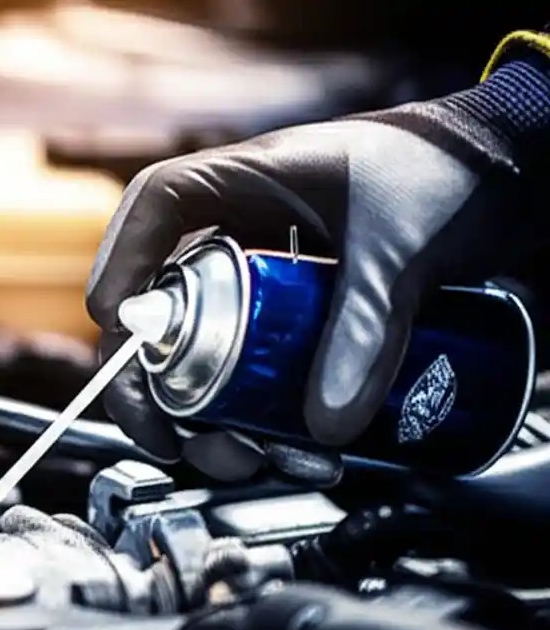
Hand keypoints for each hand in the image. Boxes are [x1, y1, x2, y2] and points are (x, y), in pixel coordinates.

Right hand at [85, 56, 546, 481]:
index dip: (122, 266)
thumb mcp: (399, 248)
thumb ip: (365, 328)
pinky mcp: (298, 312)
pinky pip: (258, 364)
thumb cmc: (451, 170)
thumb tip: (325, 425)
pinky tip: (293, 447)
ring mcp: (268, 272)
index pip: (156, 208)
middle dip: (161, 383)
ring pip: (207, 346)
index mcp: (247, 178)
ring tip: (247, 459)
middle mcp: (243, 227)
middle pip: (165, 302)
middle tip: (173, 441)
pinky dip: (260, 409)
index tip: (120, 328)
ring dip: (211, 413)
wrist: (515, 177)